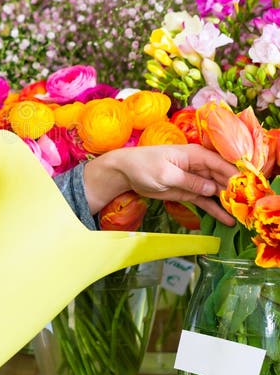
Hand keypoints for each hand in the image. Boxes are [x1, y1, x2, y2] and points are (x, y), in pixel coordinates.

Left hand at [83, 144, 236, 224]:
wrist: (126, 172)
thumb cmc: (144, 166)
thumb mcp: (166, 173)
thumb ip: (189, 181)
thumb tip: (211, 189)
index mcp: (194, 154)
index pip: (220, 163)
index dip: (235, 174)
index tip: (248, 187)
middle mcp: (199, 165)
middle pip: (222, 178)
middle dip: (235, 191)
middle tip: (248, 208)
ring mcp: (195, 179)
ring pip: (216, 191)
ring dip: (228, 203)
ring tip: (242, 218)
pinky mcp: (189, 191)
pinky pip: (205, 201)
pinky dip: (215, 209)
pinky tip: (227, 220)